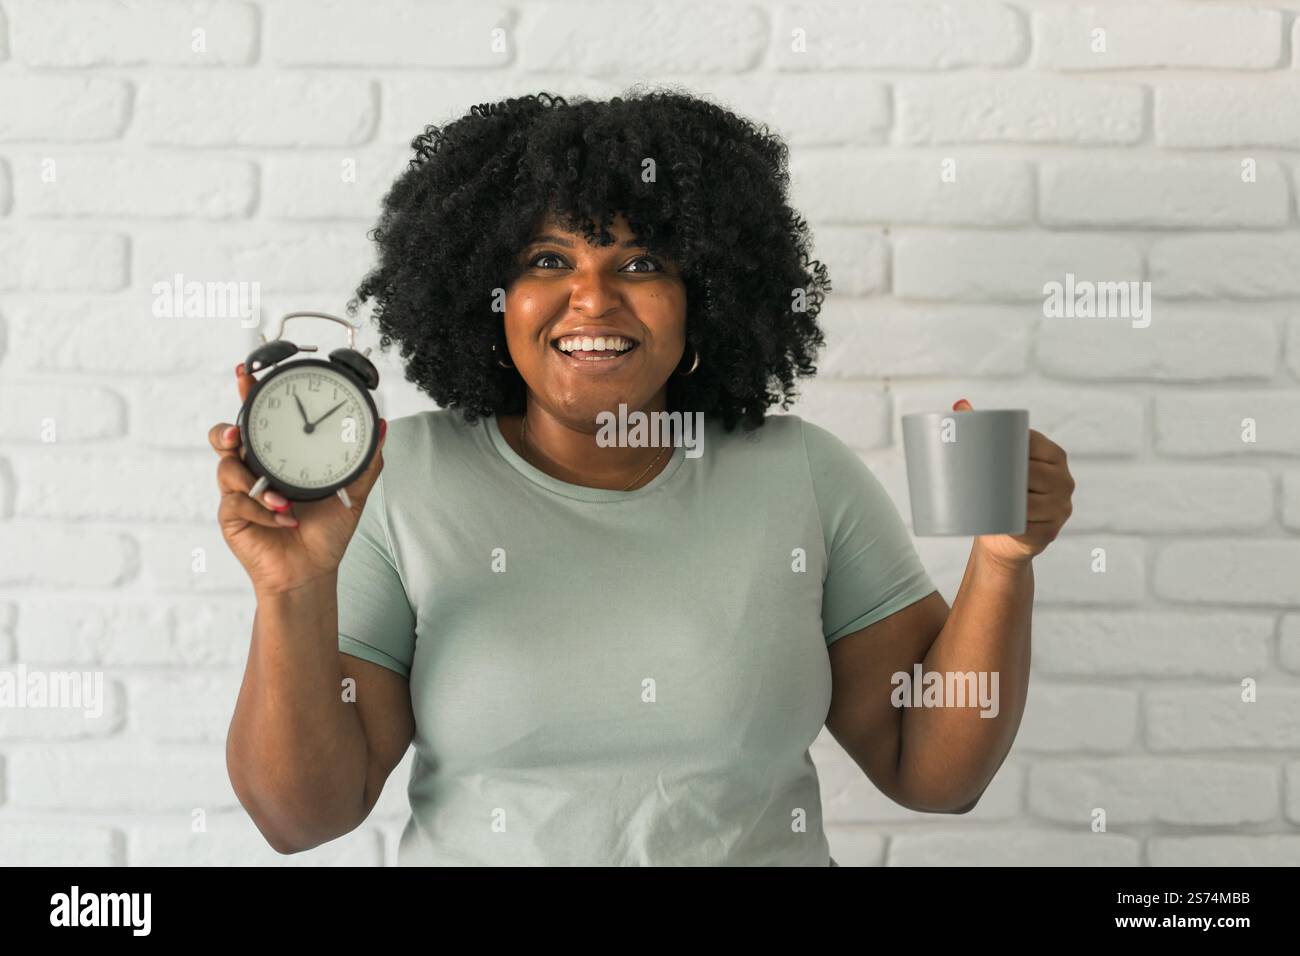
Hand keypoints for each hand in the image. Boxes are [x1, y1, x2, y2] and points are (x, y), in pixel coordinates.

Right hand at [210, 363, 387, 596]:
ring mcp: (239, 492)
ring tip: (283, 499)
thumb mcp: (354, 492)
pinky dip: (264, 511)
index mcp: (277, 456)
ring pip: (226, 469)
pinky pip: (238, 503)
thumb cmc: (326, 531)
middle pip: (226, 437)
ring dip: (255, 483)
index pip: (258, 419)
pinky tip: (285, 520)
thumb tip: (383, 424)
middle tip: (237, 435)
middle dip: (227, 431)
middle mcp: (254, 469)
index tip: (246, 373)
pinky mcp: (232, 516)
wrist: (312, 571)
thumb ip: (366, 460)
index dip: (248, 394)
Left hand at [951, 398, 1074, 568]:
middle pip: (1035, 473)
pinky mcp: (1051, 532)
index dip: (1013, 444)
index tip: (988, 447)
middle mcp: (1064, 480)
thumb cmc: (1000, 491)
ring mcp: (1061, 507)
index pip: (1034, 444)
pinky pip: (1038, 528)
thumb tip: (959, 404)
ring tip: (994, 498)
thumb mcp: (997, 462)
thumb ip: (982, 431)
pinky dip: (1024, 526)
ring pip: (1035, 502)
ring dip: (1017, 502)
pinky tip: (1015, 524)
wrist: (1003, 537)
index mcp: (1054, 456)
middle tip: (979, 473)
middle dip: (1012, 474)